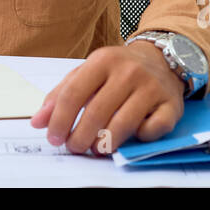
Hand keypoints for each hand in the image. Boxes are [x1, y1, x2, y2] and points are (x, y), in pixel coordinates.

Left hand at [29, 41, 185, 155]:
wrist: (161, 59)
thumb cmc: (117, 70)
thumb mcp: (87, 73)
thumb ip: (61, 95)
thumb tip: (38, 122)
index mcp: (103, 60)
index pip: (74, 93)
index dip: (59, 120)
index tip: (53, 138)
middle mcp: (128, 71)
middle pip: (97, 112)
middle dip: (80, 137)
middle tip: (74, 148)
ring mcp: (152, 87)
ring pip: (123, 124)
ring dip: (105, 144)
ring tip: (96, 150)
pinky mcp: (171, 104)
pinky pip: (153, 129)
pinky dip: (140, 138)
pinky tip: (132, 137)